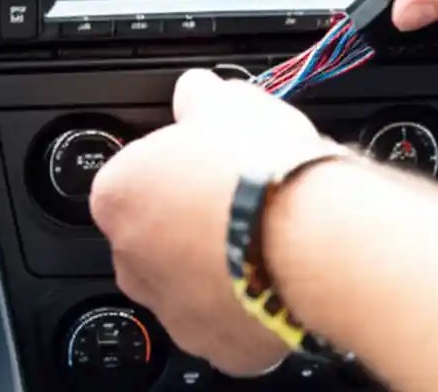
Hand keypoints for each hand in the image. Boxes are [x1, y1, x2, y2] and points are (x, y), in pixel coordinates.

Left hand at [89, 69, 332, 376]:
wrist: (318, 237)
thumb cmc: (267, 170)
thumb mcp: (229, 103)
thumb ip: (200, 97)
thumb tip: (196, 90)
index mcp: (119, 194)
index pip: (133, 175)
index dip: (174, 164)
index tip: (205, 160)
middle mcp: (133, 259)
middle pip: (155, 234)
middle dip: (190, 220)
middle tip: (239, 197)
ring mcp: (174, 308)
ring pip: (188, 283)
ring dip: (216, 264)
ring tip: (266, 236)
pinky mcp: (219, 346)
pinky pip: (227, 322)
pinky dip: (247, 304)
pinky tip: (278, 276)